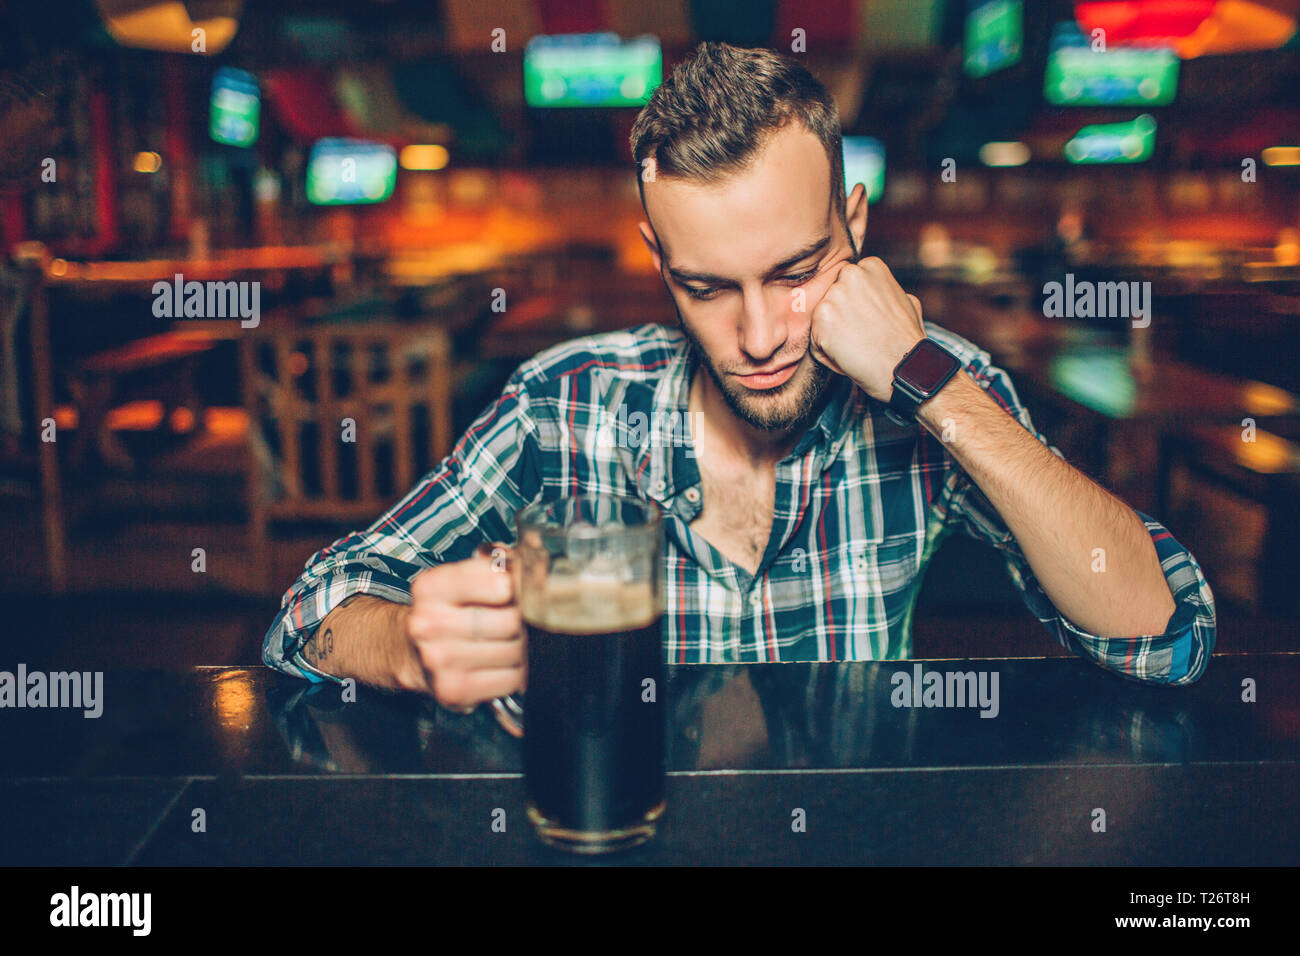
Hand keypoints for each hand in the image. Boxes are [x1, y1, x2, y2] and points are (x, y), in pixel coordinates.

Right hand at [401, 546, 525, 710]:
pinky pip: (510, 679)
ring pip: (514, 650)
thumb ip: (494, 562)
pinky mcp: (454, 690)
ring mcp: (440, 659)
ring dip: (519, 647)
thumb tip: (528, 562)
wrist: (410, 652)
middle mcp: (430, 623)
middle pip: (510, 619)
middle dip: (519, 620)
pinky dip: (515, 673)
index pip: (498, 581)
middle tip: (512, 621)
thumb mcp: (459, 578)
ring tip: (505, 642)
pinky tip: (501, 665)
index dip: (516, 586)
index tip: (513, 591)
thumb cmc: (446, 611)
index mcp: (432, 587)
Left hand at [809, 256, 925, 402]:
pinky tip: (848, 355)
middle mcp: (850, 274)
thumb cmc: (907, 339)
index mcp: (871, 266)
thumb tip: (878, 290)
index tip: (869, 320)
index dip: (856, 305)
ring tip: (857, 346)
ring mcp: (834, 295)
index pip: (848, 283)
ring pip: (822, 319)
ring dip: (833, 335)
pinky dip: (826, 352)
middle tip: (861, 335)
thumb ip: (885, 290)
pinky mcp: (821, 318)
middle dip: (841, 316)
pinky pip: (815, 339)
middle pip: (832, 298)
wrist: (902, 366)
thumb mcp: (907, 301)